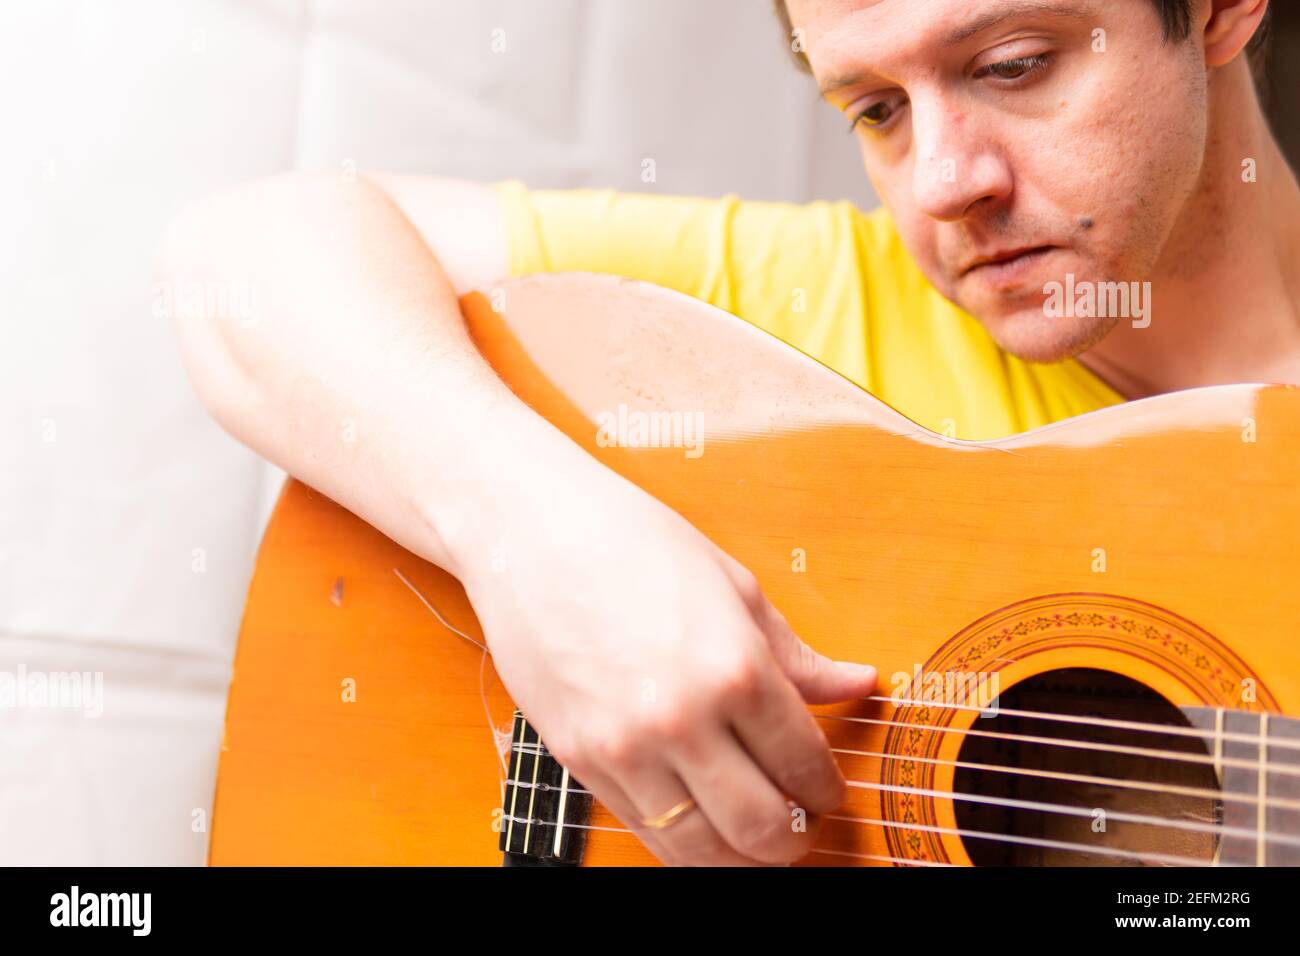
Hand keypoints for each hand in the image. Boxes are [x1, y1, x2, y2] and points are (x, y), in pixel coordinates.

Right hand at [449, 453, 877, 865]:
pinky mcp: (578, 760)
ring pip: (702, 849)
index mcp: (734, 669)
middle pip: (763, 828)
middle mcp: (682, 720)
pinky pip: (643, 831)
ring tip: (754, 832)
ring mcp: (624, 748)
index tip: (828, 789)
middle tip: (802, 821)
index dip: (827, 788)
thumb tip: (856, 684)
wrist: (527, 531)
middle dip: (796, 837)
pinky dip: (682, 841)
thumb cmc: (628, 541)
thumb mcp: (733, 587)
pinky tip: (699, 819)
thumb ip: (796, 655)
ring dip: (741, 854)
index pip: (804, 764)